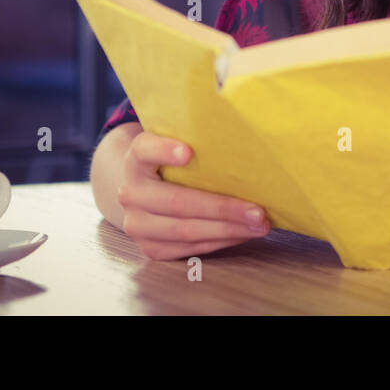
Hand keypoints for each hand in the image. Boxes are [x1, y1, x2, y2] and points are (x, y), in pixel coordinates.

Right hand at [117, 129, 269, 259]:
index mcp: (136, 158)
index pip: (145, 150)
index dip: (165, 150)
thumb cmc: (172, 163)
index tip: (189, 152)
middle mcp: (131, 192)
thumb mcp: (175, 144)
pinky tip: (242, 233)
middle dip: (222, 207)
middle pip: (177, 201)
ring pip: (185, 230)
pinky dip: (220, 241)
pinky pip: (189, 248)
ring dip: (228, 230)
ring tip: (259, 226)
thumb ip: (195, 141)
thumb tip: (245, 145)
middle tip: (257, 210)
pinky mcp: (149, 247)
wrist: (144, 190)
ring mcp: (136, 224)